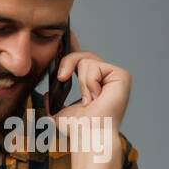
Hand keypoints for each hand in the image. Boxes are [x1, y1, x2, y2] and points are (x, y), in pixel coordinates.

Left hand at [52, 30, 130, 168]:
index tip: (64, 32)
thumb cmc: (75, 127)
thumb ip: (53, 94)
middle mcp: (105, 76)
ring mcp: (114, 75)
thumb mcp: (57, 107)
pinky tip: (94, 97)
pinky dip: (89, 81)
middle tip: (61, 78)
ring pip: (86, 59)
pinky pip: (95, 66)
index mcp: (92, 81)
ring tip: (86, 99)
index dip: (72, 45)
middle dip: (67, 64)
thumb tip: (47, 88)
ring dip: (79, 79)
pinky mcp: (121, 75)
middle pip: (81, 55)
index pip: (81, 58)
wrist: (87, 136)